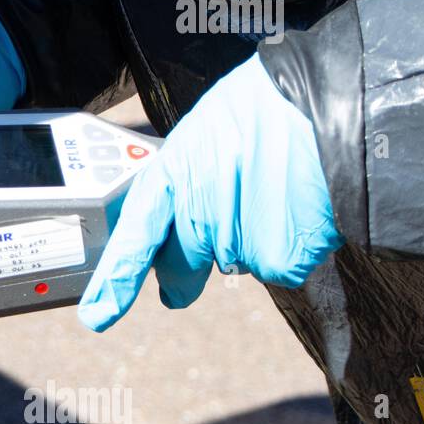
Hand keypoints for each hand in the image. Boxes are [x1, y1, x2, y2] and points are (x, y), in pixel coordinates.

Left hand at [77, 54, 342, 331]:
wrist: (327, 107)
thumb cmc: (265, 109)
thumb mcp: (205, 133)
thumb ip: (186, 178)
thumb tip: (181, 215)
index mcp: (172, 176)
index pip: (135, 236)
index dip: (115, 279)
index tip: (97, 317)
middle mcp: (198, 213)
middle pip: (183, 263)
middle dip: (184, 270)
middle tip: (208, 242)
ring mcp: (236, 239)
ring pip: (234, 259)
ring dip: (248, 237)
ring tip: (273, 190)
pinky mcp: (278, 259)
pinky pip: (277, 263)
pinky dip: (287, 242)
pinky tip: (297, 205)